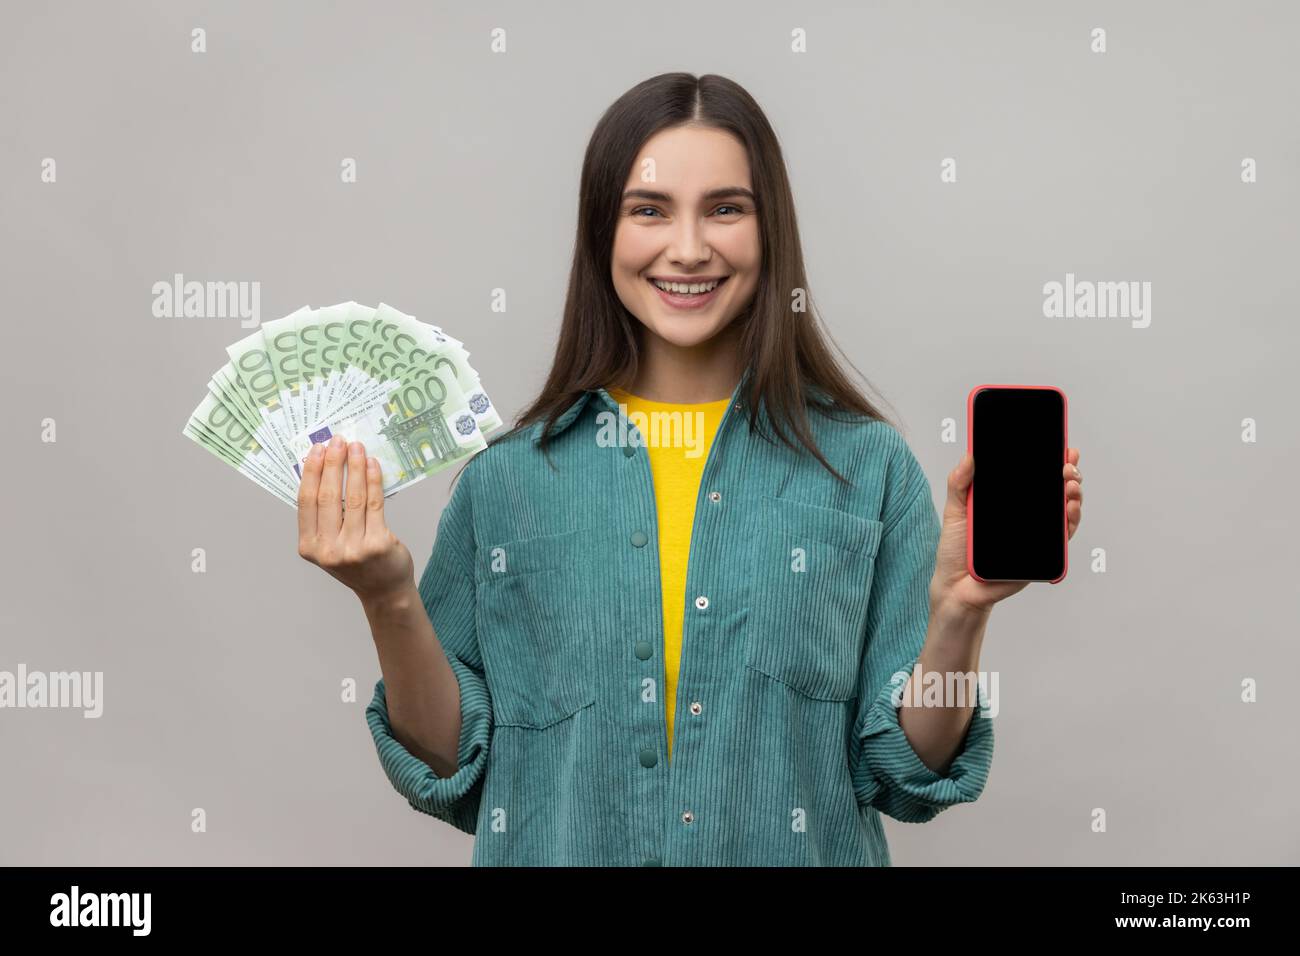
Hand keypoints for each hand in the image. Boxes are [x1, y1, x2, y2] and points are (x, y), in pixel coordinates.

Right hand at [296, 435, 414, 604]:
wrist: (383, 589)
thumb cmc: (356, 561)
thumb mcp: (329, 543)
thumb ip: (323, 515)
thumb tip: (324, 469)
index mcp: (309, 546)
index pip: (306, 501)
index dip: (311, 471)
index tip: (317, 449)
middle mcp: (328, 549)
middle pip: (328, 496)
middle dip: (333, 463)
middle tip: (338, 441)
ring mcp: (353, 548)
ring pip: (353, 497)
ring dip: (355, 467)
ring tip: (357, 447)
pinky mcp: (377, 544)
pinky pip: (374, 504)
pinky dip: (373, 481)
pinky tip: (373, 465)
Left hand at [929, 447, 1083, 613]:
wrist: (955, 587)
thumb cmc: (956, 549)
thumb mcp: (955, 511)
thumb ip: (959, 483)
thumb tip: (969, 455)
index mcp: (1008, 501)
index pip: (1034, 477)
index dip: (1051, 460)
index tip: (1062, 446)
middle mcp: (1026, 516)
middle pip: (1055, 490)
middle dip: (1068, 473)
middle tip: (1067, 465)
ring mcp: (1035, 534)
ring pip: (1064, 511)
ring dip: (1073, 495)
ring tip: (1070, 484)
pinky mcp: (1040, 554)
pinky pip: (1061, 537)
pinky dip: (1069, 522)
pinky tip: (1069, 509)